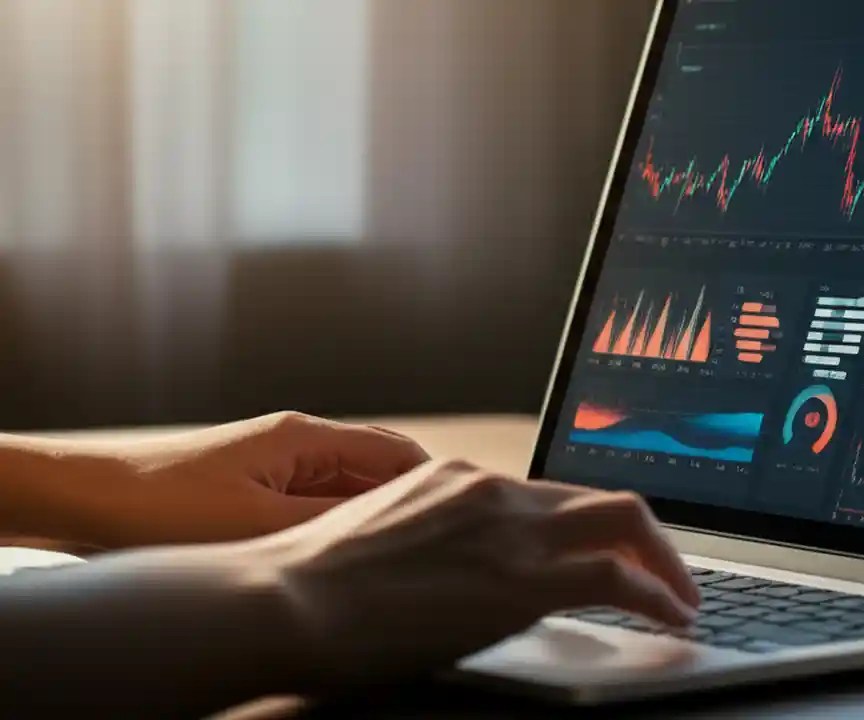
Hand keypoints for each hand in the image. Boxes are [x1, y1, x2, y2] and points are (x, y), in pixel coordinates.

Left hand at [84, 412, 429, 548]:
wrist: (87, 497)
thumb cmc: (164, 506)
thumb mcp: (259, 524)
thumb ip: (331, 523)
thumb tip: (393, 526)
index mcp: (306, 437)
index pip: (398, 451)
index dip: (438, 481)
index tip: (467, 513)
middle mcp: (298, 443)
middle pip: (378, 468)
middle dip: (412, 502)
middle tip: (444, 542)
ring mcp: (276, 464)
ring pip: (348, 489)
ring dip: (374, 517)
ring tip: (402, 554)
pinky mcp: (255, 488)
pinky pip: (316, 503)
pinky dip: (338, 526)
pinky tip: (344, 556)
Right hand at [263, 458, 701, 691]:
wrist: (284, 599)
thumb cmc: (308, 583)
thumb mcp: (379, 540)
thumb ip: (431, 540)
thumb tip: (451, 570)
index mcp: (459, 480)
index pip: (551, 493)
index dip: (593, 521)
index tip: (613, 547)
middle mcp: (493, 490)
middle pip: (599, 496)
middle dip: (645, 533)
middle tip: (667, 569)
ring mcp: (511, 529)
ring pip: (622, 521)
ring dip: (663, 560)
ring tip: (682, 595)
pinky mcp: (522, 578)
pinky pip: (617, 576)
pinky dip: (657, 592)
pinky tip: (672, 615)